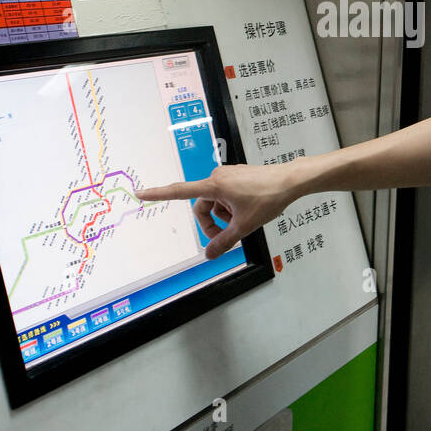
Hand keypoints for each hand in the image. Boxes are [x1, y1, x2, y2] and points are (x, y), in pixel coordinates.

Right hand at [135, 163, 296, 259]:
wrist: (290, 181)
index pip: (180, 191)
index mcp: (214, 185)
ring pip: (215, 202)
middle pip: (202, 206)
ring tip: (244, 220)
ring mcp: (227, 175)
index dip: (158, 194)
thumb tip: (208, 255)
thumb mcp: (244, 226)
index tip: (140, 193)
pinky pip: (225, 195)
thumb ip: (224, 242)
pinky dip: (231, 207)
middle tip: (228, 236)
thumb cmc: (267, 199)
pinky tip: (248, 210)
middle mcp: (217, 176)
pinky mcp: (236, 176)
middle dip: (212, 223)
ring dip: (224, 215)